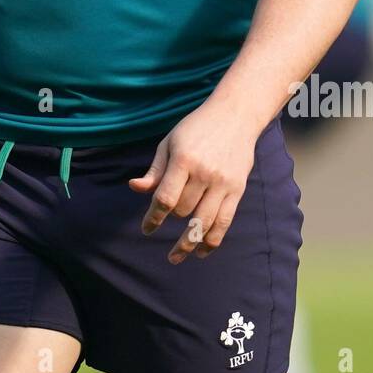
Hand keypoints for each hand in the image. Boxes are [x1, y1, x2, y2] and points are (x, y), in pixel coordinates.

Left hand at [129, 102, 258, 263]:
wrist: (235, 115)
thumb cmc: (196, 127)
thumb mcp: (170, 142)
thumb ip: (155, 170)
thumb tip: (135, 188)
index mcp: (184, 159)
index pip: (165, 197)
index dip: (153, 217)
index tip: (146, 229)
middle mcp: (205, 173)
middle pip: (183, 210)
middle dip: (172, 217)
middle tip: (168, 215)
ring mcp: (223, 183)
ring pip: (203, 223)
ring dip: (188, 244)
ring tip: (175, 257)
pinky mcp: (238, 190)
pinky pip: (224, 223)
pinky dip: (212, 241)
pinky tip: (200, 251)